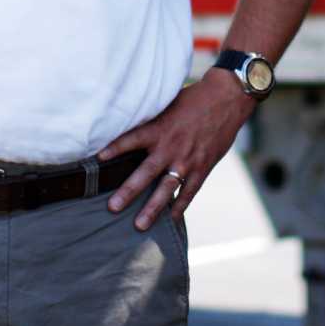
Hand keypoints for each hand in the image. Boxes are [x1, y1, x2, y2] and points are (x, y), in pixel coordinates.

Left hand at [98, 69, 250, 229]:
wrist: (226, 100)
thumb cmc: (193, 99)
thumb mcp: (167, 105)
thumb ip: (151, 120)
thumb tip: (130, 123)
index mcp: (159, 128)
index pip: (130, 140)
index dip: (114, 149)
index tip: (98, 158)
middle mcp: (170, 147)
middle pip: (145, 173)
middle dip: (128, 192)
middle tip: (112, 208)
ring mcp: (187, 160)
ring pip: (166, 189)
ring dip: (153, 208)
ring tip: (140, 225)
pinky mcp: (202, 167)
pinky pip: (189, 191)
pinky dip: (181, 206)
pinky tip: (172, 218)